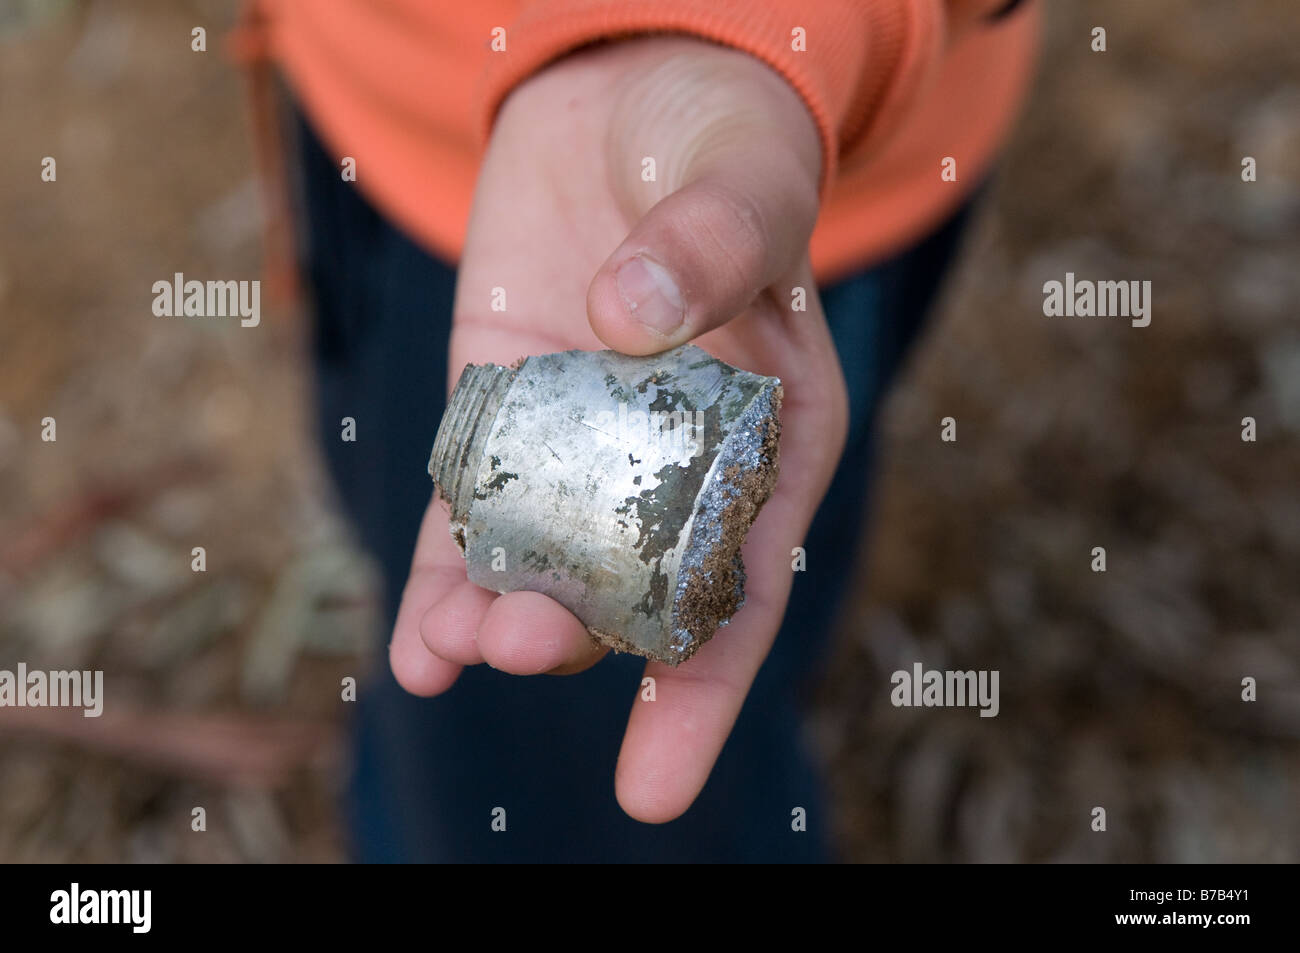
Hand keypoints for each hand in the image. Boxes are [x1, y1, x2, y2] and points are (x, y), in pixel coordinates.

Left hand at [390, 35, 847, 822]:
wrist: (631, 94)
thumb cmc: (724, 140)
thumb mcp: (746, 175)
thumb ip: (711, 243)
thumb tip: (632, 320)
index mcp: (766, 441)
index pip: (741, 587)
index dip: (702, 691)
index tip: (652, 787)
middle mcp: (672, 467)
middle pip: (627, 591)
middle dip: (575, 639)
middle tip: (514, 646)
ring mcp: (580, 447)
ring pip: (541, 565)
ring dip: (496, 619)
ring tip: (448, 649)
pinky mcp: (502, 410)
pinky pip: (470, 509)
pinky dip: (440, 576)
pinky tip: (409, 641)